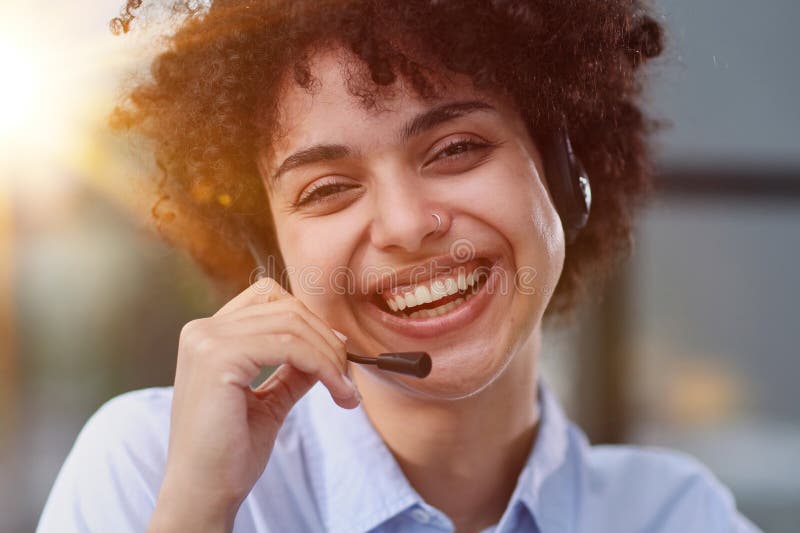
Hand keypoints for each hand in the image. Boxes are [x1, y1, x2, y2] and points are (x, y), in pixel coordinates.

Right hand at [148, 277, 357, 531]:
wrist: (202, 493)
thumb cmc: (228, 453)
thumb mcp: (269, 400)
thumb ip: (294, 369)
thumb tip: (332, 344)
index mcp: (208, 335)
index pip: (270, 298)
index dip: (310, 321)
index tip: (337, 353)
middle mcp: (202, 330)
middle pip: (286, 307)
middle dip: (327, 340)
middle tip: (347, 377)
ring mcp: (207, 340)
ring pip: (293, 324)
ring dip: (330, 356)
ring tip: (344, 390)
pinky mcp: (218, 358)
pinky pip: (290, 346)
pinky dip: (322, 365)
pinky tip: (336, 391)